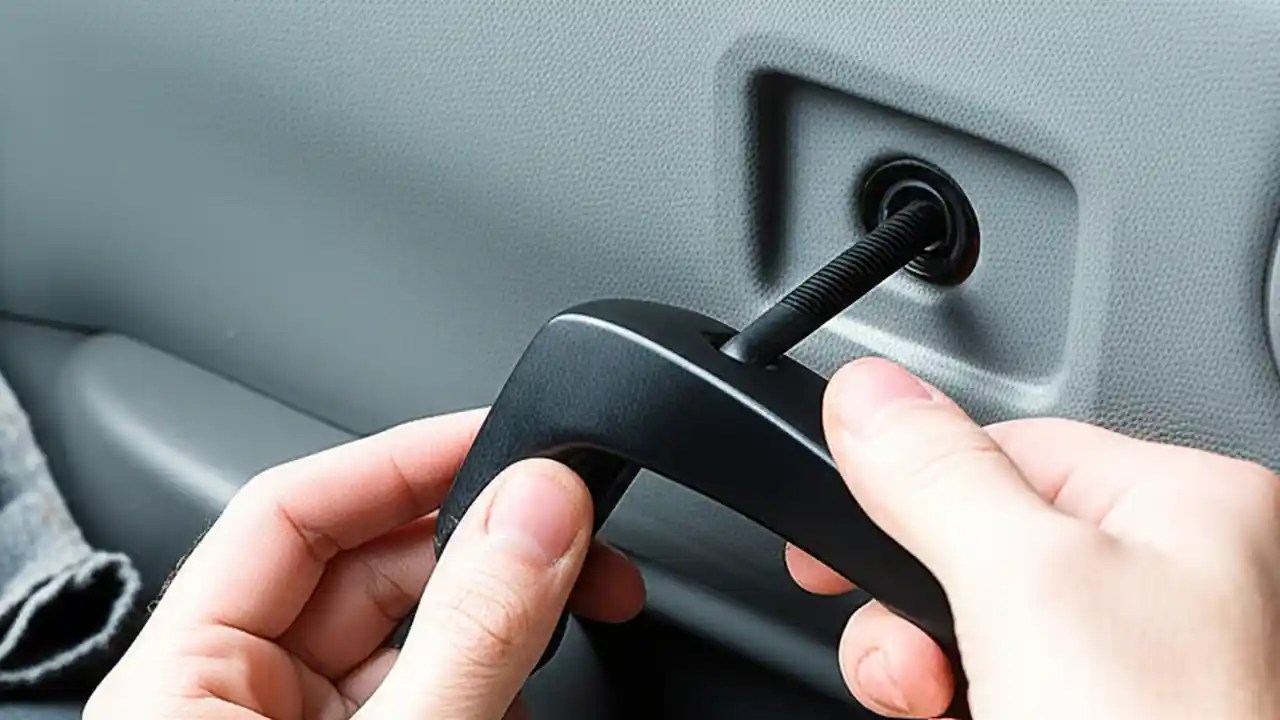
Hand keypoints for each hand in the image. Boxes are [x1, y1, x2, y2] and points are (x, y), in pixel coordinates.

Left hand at [85, 409, 643, 718]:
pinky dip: (496, 682)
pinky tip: (533, 691)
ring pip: (414, 637)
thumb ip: (467, 638)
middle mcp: (234, 707)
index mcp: (184, 687)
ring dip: (503, 617)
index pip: (292, 511)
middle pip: (372, 569)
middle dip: (482, 544)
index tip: (505, 440)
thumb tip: (536, 515)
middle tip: (572, 535)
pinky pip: (432, 695)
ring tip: (576, 610)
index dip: (404, 459)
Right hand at [786, 358, 1279, 718]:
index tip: (829, 533)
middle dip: (911, 601)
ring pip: (972, 619)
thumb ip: (937, 477)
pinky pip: (992, 680)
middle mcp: (1173, 581)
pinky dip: (952, 703)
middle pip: (975, 538)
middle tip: (907, 654)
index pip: (1001, 445)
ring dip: (922, 664)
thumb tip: (867, 392)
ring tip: (935, 706)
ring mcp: (1136, 665)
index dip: (904, 490)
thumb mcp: (1024, 592)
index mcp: (1188, 510)